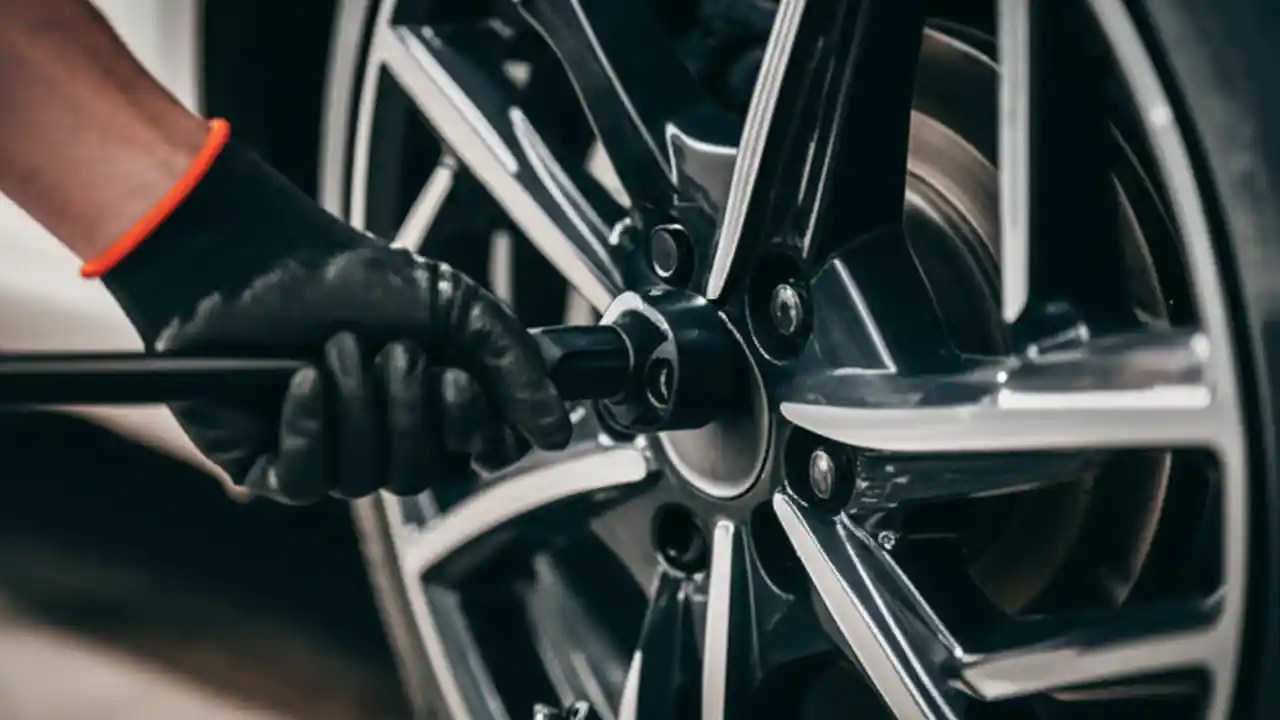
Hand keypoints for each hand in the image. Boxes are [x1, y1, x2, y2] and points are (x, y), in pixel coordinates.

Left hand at [155, 246, 571, 503]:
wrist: (253, 257)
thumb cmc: (347, 274)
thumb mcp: (455, 306)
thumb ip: (515, 363)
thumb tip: (556, 430)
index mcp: (435, 400)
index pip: (478, 454)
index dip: (474, 430)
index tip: (461, 384)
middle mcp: (385, 433)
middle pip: (425, 474)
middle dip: (410, 409)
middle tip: (393, 351)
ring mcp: (328, 452)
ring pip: (367, 478)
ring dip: (357, 406)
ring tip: (335, 348)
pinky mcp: (270, 464)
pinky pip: (307, 482)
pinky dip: (309, 428)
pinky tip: (298, 381)